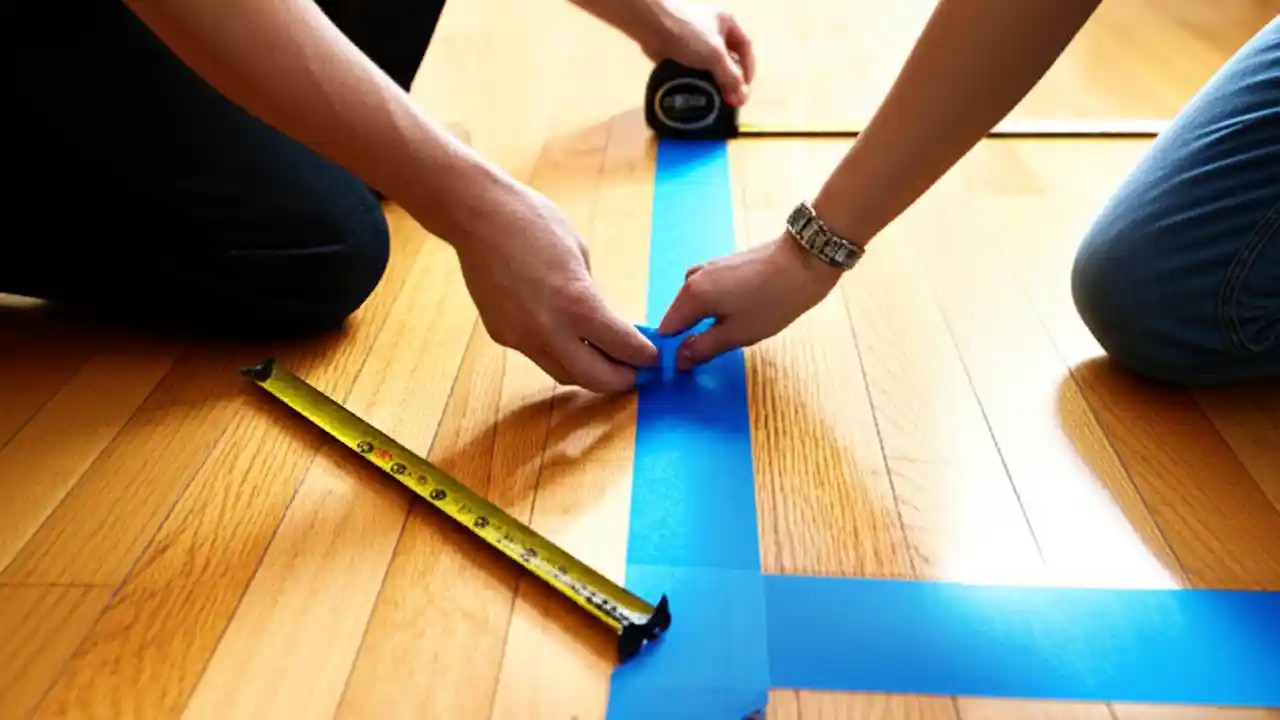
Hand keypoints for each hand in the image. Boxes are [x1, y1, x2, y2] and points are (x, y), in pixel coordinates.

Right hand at [455, 186, 657, 391]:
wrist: (477, 216)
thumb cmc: (534, 222)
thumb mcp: (580, 255)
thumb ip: (592, 296)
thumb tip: (602, 322)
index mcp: (577, 303)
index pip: (623, 347)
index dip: (644, 357)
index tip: (654, 358)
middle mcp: (549, 329)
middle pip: (595, 378)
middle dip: (621, 380)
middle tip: (635, 374)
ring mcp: (521, 337)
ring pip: (563, 374)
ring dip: (588, 373)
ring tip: (604, 364)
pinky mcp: (502, 335)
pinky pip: (537, 355)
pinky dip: (557, 353)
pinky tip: (565, 340)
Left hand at [642, 4, 754, 106]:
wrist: (651, 26)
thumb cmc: (689, 34)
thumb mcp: (715, 56)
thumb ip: (730, 77)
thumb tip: (742, 99)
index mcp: (727, 23)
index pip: (745, 48)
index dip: (748, 69)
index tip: (745, 90)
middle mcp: (713, 29)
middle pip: (728, 57)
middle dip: (731, 78)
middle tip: (730, 98)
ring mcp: (694, 39)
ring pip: (710, 64)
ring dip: (714, 81)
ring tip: (715, 99)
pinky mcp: (678, 50)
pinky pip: (693, 68)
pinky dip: (697, 80)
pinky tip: (697, 92)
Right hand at [657, 233, 841, 368]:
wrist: (806, 259)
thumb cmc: (774, 300)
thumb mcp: (738, 333)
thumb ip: (703, 348)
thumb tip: (678, 360)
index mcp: (690, 294)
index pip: (666, 329)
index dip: (672, 351)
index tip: (688, 368)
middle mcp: (692, 277)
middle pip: (679, 316)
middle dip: (691, 336)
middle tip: (718, 352)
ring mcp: (707, 267)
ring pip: (696, 304)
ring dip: (706, 322)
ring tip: (734, 332)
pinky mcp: (723, 264)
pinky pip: (708, 293)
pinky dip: (717, 307)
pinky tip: (741, 313)